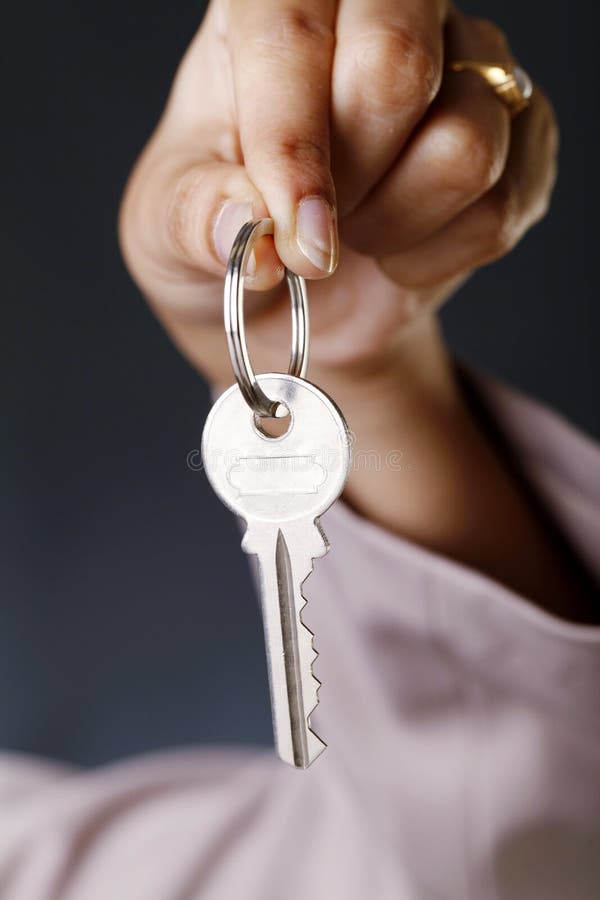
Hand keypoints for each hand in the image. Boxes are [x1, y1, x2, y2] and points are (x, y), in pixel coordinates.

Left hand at [119, 1, 586, 617]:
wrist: (294, 304)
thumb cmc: (226, 237)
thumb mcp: (170, 230)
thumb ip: (194, 219)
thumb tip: (249, 231)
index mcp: (275, 11)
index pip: (293, 19)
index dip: (293, 132)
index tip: (290, 232)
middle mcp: (379, 18)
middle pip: (398, 62)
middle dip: (351, 178)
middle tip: (313, 228)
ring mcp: (461, 71)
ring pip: (465, 142)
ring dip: (395, 222)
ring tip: (355, 233)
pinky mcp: (515, 138)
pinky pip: (500, 205)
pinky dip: (437, 257)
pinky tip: (397, 251)